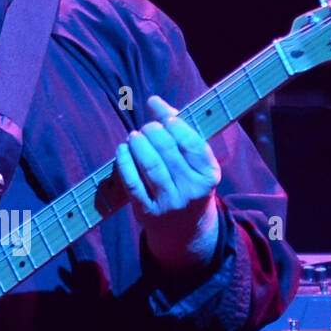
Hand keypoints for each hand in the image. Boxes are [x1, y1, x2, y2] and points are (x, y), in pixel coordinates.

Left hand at [116, 95, 221, 273]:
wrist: (183, 229)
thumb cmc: (187, 182)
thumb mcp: (194, 162)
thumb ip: (179, 130)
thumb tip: (154, 101)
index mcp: (209, 175)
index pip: (192, 143)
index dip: (176, 125)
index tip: (165, 119)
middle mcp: (191, 190)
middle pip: (168, 151)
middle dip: (153, 132)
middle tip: (146, 128)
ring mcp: (169, 203)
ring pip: (150, 165)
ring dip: (138, 144)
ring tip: (133, 136)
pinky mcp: (147, 212)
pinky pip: (132, 182)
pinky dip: (124, 162)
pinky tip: (122, 150)